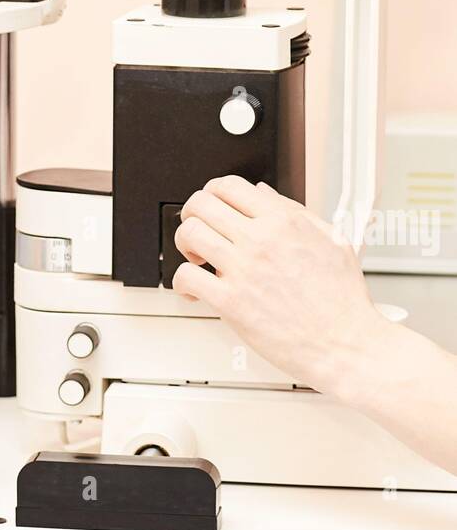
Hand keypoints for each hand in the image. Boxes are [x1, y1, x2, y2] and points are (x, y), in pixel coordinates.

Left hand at [172, 175, 386, 393]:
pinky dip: (183, 282)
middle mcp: (260, 239)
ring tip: (197, 258)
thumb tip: (263, 194)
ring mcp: (244, 269)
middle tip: (199, 229)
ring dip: (185, 243)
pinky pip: (187, 277)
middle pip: (201, 204)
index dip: (213, 192)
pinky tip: (195, 289)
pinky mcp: (231, 302)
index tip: (213, 206)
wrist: (345, 344)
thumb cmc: (342, 300)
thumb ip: (295, 212)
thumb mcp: (331, 240)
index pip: (228, 185)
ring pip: (189, 234)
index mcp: (283, 220)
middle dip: (193, 214)